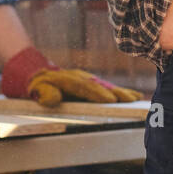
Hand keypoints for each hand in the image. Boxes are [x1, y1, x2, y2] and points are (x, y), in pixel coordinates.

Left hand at [0, 47, 143, 107]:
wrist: (38, 73)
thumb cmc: (38, 86)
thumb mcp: (37, 90)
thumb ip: (44, 94)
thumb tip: (52, 99)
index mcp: (68, 80)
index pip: (84, 88)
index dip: (98, 94)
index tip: (111, 100)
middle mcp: (80, 78)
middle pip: (101, 86)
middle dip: (116, 93)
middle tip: (130, 100)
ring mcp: (87, 79)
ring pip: (107, 86)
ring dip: (122, 92)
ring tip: (136, 99)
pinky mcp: (92, 83)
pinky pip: (108, 87)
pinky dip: (121, 91)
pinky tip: (133, 96)